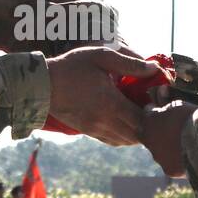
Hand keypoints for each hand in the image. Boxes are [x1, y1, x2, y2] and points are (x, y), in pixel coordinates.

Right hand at [46, 48, 163, 145]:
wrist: (43, 84)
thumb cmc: (72, 67)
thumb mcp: (101, 57)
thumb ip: (129, 63)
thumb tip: (153, 68)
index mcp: (111, 102)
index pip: (143, 118)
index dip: (153, 113)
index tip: (154, 100)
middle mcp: (105, 120)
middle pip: (137, 134)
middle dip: (147, 124)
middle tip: (149, 108)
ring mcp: (96, 129)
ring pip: (125, 140)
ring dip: (136, 132)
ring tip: (138, 116)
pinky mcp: (88, 131)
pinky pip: (112, 141)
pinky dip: (123, 136)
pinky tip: (125, 123)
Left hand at [140, 101, 195, 177]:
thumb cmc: (192, 118)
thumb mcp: (178, 104)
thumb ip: (166, 100)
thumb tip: (160, 90)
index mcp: (148, 121)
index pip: (147, 113)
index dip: (156, 110)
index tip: (164, 108)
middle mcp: (148, 140)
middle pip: (147, 134)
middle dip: (156, 130)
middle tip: (172, 127)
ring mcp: (158, 157)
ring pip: (159, 151)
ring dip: (166, 146)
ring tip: (183, 142)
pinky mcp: (169, 170)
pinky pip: (171, 164)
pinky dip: (177, 160)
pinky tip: (189, 156)